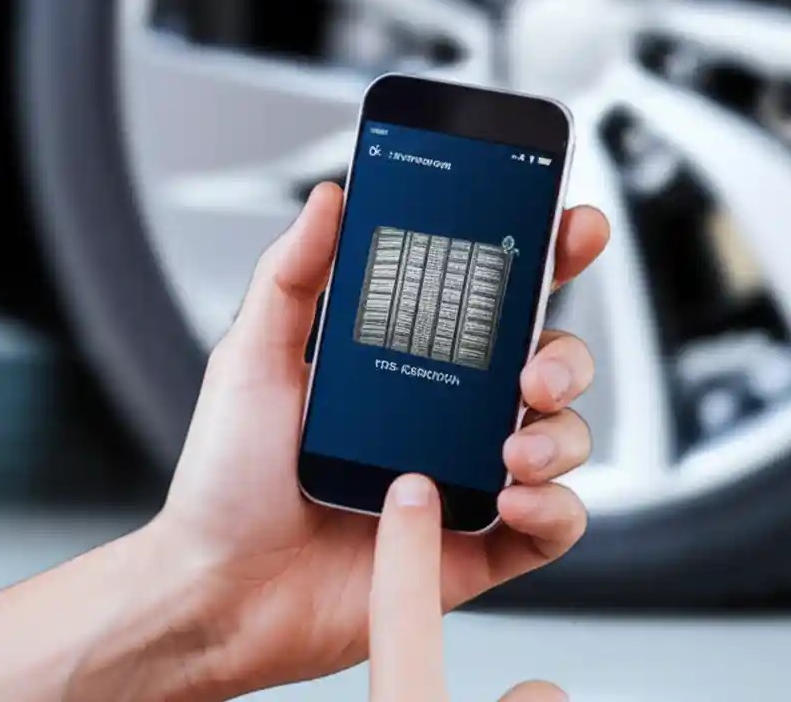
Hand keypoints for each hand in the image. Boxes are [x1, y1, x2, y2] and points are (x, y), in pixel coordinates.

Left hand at [149, 182, 607, 696]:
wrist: (218, 592)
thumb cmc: (226, 483)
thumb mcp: (251, 359)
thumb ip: (293, 274)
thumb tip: (330, 198)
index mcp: (406, 363)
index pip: (493, 301)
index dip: (547, 262)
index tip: (572, 232)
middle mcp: (446, 418)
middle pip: (548, 366)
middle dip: (566, 359)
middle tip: (533, 371)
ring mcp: (465, 482)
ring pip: (562, 440)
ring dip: (560, 436)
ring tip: (512, 449)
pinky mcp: (475, 550)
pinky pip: (552, 524)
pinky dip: (554, 508)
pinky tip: (513, 498)